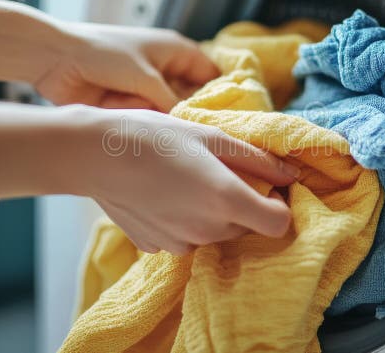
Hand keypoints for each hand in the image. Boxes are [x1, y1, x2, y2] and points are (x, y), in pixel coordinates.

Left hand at [35, 23, 218, 110]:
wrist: (54, 59)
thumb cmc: (102, 54)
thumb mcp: (146, 77)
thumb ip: (172, 104)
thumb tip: (191, 127)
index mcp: (175, 51)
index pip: (212, 73)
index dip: (222, 93)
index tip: (228, 117)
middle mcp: (165, 71)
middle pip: (190, 100)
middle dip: (184, 112)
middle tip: (184, 126)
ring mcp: (146, 89)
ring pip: (165, 114)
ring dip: (151, 113)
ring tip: (131, 102)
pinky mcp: (128, 105)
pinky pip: (143, 120)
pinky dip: (132, 116)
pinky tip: (116, 106)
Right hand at [64, 107, 299, 254]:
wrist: (94, 154)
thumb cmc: (154, 136)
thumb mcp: (211, 137)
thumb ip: (257, 159)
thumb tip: (291, 174)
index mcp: (226, 199)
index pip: (278, 224)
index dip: (278, 206)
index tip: (265, 187)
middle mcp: (208, 230)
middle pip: (245, 227)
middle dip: (241, 204)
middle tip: (215, 172)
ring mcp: (181, 243)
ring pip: (215, 233)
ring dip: (212, 213)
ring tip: (184, 180)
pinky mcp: (157, 248)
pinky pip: (185, 238)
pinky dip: (184, 221)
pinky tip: (163, 195)